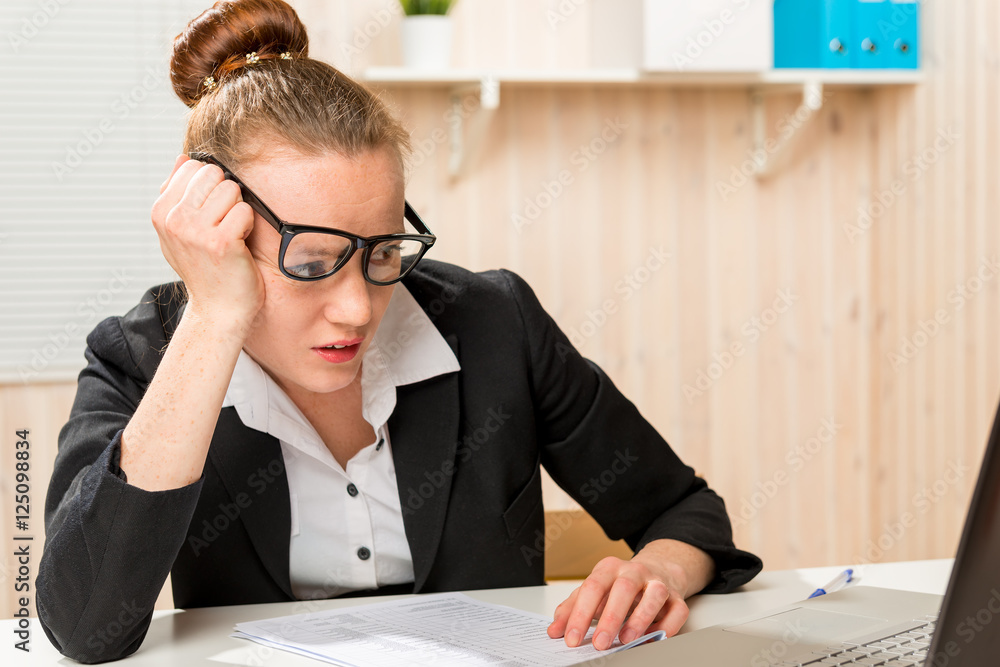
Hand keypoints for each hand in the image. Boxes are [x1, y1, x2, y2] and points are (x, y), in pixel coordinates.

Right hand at [151, 154, 264, 327]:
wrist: (219, 309)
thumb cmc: (205, 268)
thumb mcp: (179, 230)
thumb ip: (178, 192)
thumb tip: (182, 158)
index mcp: (160, 212)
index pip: (193, 167)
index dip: (210, 187)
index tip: (209, 214)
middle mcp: (173, 220)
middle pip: (213, 174)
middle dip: (226, 195)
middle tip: (223, 224)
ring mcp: (195, 231)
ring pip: (231, 189)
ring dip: (238, 211)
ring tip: (230, 234)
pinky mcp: (221, 242)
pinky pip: (245, 211)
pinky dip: (248, 226)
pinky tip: (239, 245)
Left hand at [547, 556, 689, 650]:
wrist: (657, 569)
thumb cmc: (620, 584)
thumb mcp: (594, 590)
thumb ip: (572, 608)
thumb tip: (555, 630)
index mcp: (609, 568)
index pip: (592, 588)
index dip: (580, 614)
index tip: (571, 638)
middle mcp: (635, 571)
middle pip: (624, 588)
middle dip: (610, 618)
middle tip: (599, 643)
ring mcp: (658, 582)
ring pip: (654, 595)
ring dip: (641, 618)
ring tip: (627, 639)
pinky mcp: (677, 597)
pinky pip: (677, 610)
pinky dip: (667, 625)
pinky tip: (654, 638)